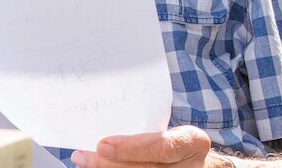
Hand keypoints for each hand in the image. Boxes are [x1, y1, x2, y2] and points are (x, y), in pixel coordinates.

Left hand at [70, 126, 227, 167]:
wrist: (198, 164)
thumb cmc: (177, 140)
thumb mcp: (171, 127)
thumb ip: (146, 126)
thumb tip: (100, 119)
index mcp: (193, 142)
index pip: (162, 147)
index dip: (131, 148)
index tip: (102, 144)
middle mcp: (190, 166)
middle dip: (110, 165)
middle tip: (83, 156)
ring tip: (84, 163)